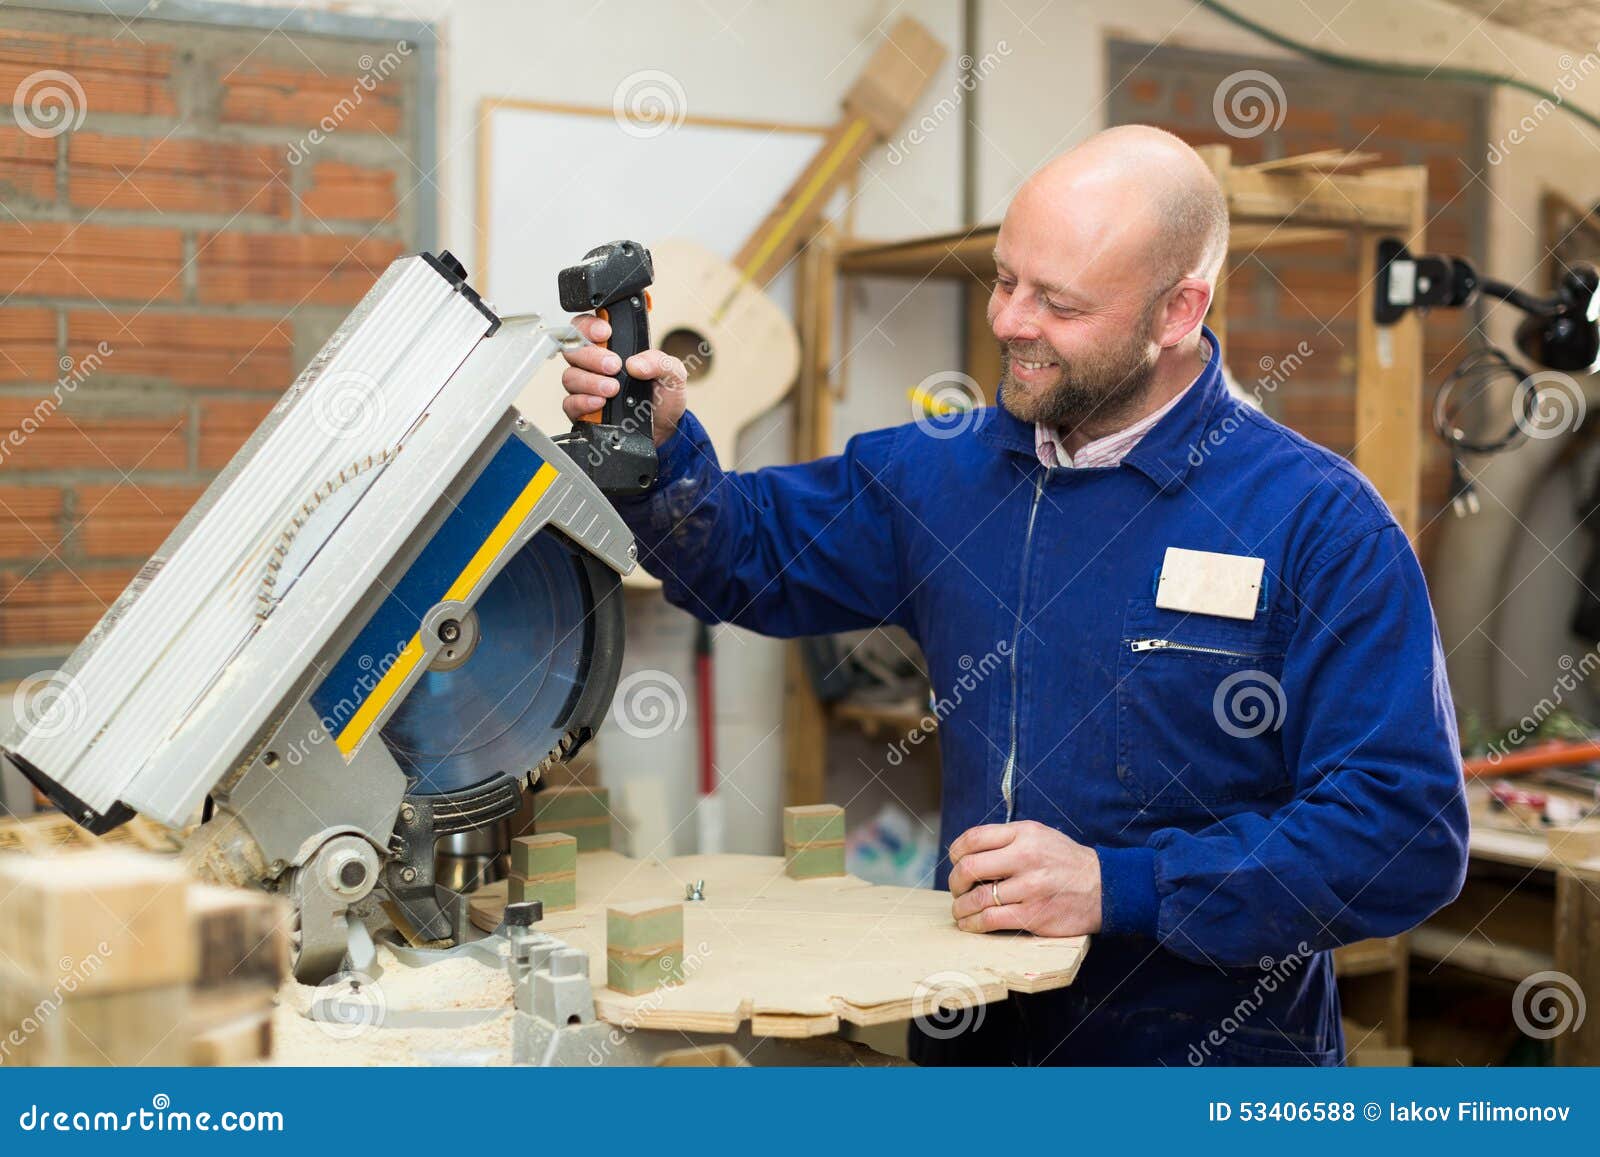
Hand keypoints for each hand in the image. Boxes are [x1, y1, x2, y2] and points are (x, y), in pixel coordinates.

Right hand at [560, 313, 687, 445]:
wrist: (664, 428)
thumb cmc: (664, 396)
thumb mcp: (672, 373)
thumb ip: (659, 362)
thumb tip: (635, 364)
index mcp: (612, 347)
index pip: (585, 327)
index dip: (588, 326)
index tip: (605, 333)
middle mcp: (594, 365)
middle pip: (573, 351)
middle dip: (592, 356)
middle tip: (613, 366)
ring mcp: (586, 387)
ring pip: (571, 377)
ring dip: (590, 381)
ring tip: (613, 389)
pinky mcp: (582, 410)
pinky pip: (570, 403)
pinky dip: (583, 402)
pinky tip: (600, 403)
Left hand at [947, 820, 1102, 936]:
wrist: (1105, 887)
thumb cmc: (1066, 862)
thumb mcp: (1040, 836)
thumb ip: (1007, 839)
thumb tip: (968, 852)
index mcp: (1024, 834)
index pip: (973, 838)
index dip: (956, 852)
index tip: (955, 862)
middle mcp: (1026, 857)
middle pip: (969, 868)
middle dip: (955, 882)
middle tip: (957, 889)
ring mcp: (1030, 887)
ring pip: (976, 898)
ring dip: (960, 907)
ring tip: (960, 910)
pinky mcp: (1033, 915)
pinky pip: (990, 920)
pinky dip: (973, 924)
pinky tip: (971, 924)